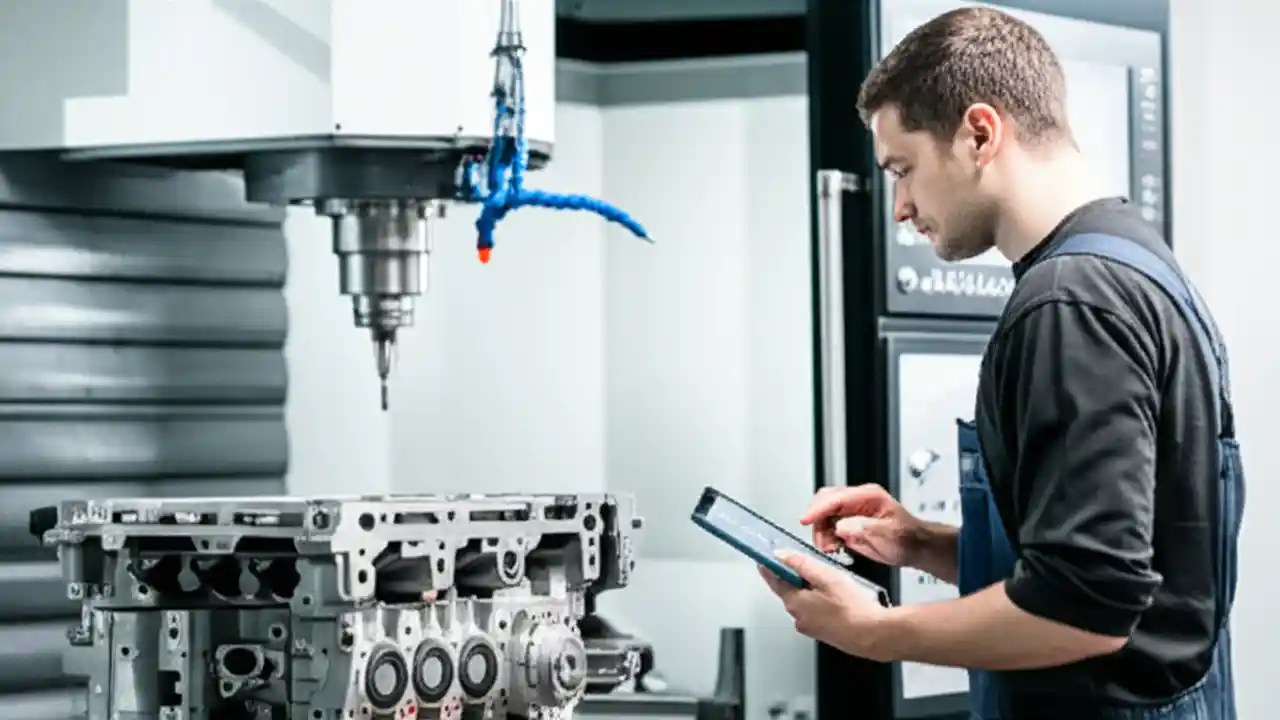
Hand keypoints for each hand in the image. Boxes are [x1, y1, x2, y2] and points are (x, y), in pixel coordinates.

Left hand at [758, 550, 893, 660]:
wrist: (874, 635)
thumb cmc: (853, 607)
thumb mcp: (826, 576)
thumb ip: (800, 564)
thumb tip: (781, 555)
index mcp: (795, 603)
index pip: (775, 582)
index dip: (770, 569)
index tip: (764, 561)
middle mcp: (799, 618)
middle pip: (791, 592)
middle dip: (796, 577)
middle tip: (808, 565)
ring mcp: (812, 627)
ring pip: (806, 602)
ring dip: (812, 590)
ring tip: (833, 582)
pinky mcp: (825, 632)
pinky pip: (817, 611)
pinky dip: (822, 601)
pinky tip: (840, 597)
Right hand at [800, 484, 923, 566]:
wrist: (915, 548)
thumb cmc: (907, 538)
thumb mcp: (888, 534)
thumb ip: (863, 528)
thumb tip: (840, 526)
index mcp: (868, 496)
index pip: (836, 498)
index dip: (818, 509)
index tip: (806, 520)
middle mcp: (857, 500)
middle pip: (825, 501)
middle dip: (818, 521)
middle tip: (822, 541)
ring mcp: (852, 510)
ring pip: (824, 515)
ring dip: (821, 532)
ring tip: (830, 547)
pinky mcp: (848, 522)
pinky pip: (828, 526)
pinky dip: (826, 537)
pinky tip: (834, 547)